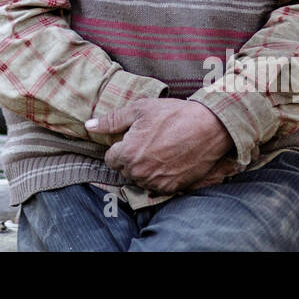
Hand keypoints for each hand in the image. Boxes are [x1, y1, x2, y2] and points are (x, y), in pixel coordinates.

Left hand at [86, 98, 235, 194]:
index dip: (119, 147)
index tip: (132, 139)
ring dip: (144, 168)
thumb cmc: (173, 115)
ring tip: (160, 150)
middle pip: (124, 170)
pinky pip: (156, 186)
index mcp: (128, 154)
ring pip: (140, 178)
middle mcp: (139, 172)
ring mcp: (156, 183)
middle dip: (131, 158)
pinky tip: (169, 160)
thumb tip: (89, 126)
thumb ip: (111, 120)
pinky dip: (159, 176)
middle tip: (148, 142)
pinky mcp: (172, 188)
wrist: (209, 127)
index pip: (110, 159)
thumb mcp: (140, 110)